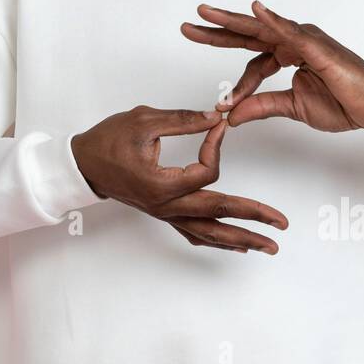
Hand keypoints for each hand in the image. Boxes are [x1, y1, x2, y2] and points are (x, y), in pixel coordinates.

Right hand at [71, 106, 288, 253]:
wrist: (82, 165)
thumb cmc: (107, 141)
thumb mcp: (143, 120)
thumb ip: (183, 120)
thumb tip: (215, 117)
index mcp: (162, 184)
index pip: (206, 171)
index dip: (217, 146)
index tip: (218, 125)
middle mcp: (166, 205)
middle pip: (218, 213)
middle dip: (253, 218)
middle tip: (281, 224)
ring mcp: (165, 213)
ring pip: (209, 232)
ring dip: (240, 239)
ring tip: (268, 247)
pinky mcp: (163, 213)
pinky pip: (194, 233)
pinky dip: (217, 240)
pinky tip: (235, 245)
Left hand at [181, 1, 363, 134]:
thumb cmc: (343, 103)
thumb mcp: (292, 108)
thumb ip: (261, 106)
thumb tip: (230, 113)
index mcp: (287, 55)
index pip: (250, 61)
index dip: (236, 85)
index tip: (221, 106)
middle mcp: (293, 42)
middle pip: (248, 34)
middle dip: (216, 29)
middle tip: (187, 25)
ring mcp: (305, 41)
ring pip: (262, 28)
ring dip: (233, 19)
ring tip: (206, 12)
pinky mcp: (318, 47)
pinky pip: (291, 32)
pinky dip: (272, 21)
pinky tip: (255, 10)